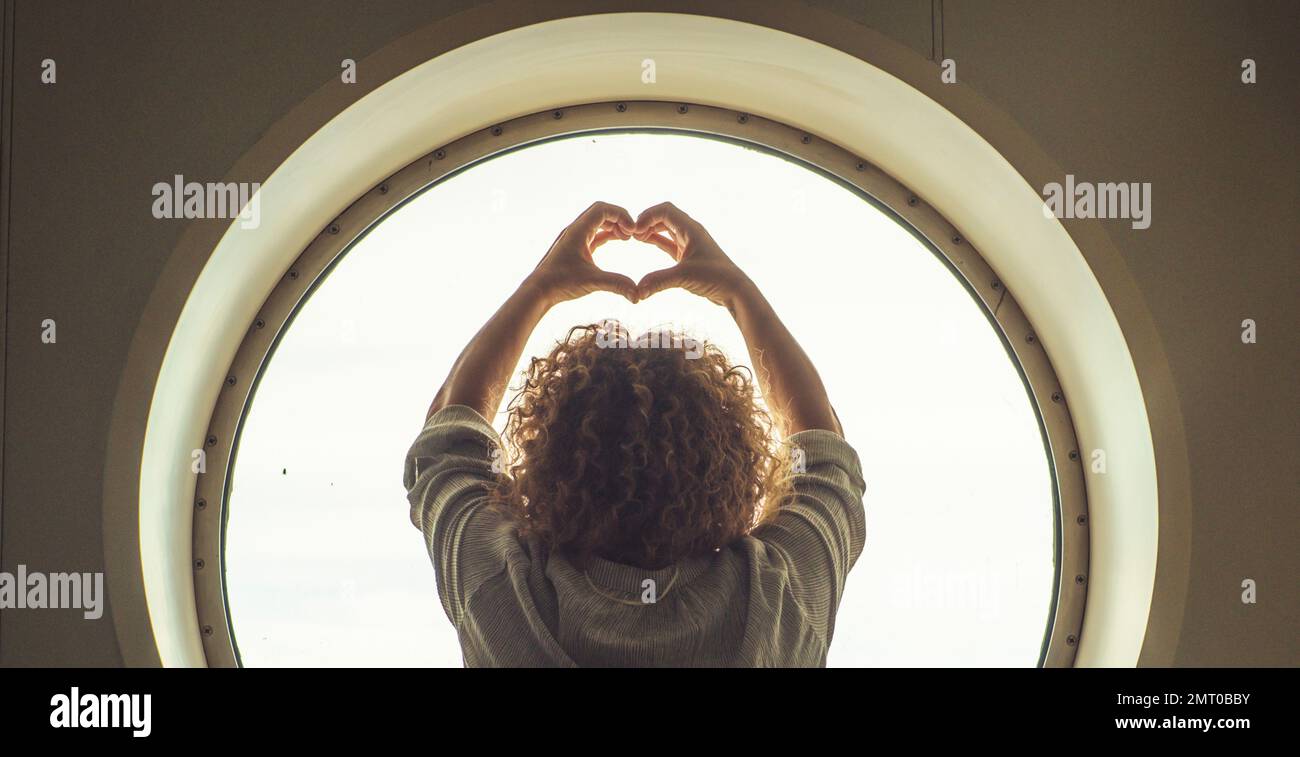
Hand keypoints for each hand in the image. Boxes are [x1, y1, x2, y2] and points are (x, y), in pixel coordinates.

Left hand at [527, 201, 638, 304]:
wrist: (538, 291)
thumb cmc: (560, 283)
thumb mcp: (591, 282)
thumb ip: (616, 284)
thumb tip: (638, 295)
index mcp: (577, 231)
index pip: (602, 209)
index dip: (620, 215)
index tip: (633, 230)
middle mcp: (575, 230)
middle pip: (601, 212)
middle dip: (619, 219)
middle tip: (632, 233)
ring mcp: (575, 238)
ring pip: (597, 222)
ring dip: (614, 225)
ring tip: (628, 237)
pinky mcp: (575, 247)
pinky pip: (594, 233)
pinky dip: (608, 234)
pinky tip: (618, 241)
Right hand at [632, 202, 748, 307]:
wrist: (734, 290)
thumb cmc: (715, 278)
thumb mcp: (684, 277)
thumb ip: (659, 281)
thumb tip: (637, 291)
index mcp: (691, 229)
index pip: (665, 210)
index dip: (647, 216)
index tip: (635, 230)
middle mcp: (691, 232)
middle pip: (664, 216)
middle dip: (647, 221)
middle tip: (631, 234)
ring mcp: (689, 243)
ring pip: (666, 228)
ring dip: (650, 229)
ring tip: (634, 237)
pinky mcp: (688, 255)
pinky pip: (668, 241)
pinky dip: (656, 240)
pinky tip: (644, 242)